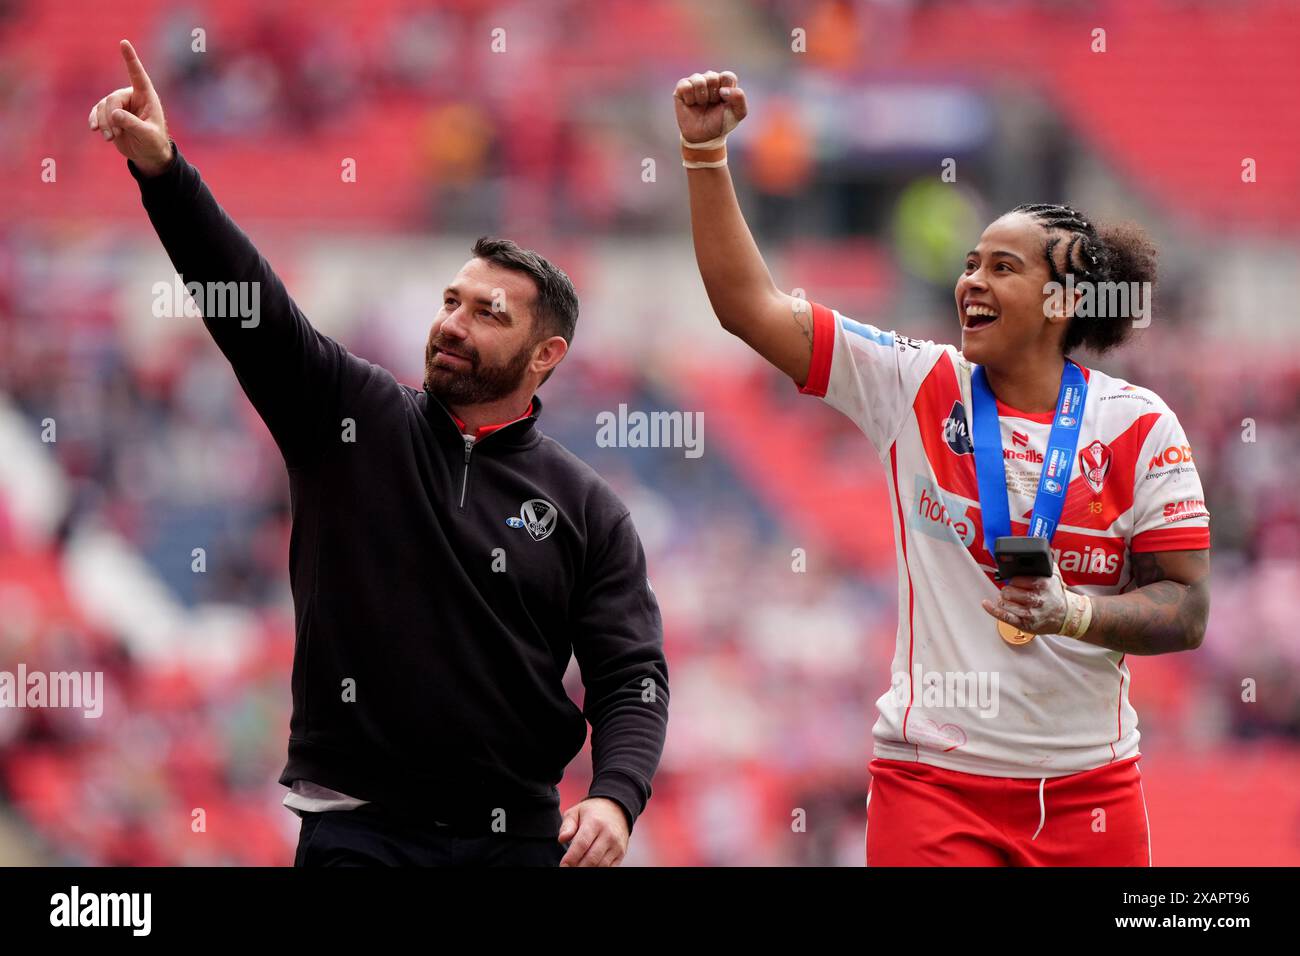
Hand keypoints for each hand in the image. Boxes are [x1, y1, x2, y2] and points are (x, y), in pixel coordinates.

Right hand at [88, 39, 172, 176]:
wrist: (148, 155)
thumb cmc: (154, 143)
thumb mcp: (147, 135)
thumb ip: (133, 124)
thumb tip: (115, 114)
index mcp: (146, 97)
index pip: (137, 75)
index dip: (130, 59)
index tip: (124, 42)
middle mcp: (132, 97)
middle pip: (112, 99)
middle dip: (110, 117)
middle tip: (115, 134)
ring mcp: (120, 105)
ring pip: (102, 106)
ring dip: (103, 123)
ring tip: (111, 138)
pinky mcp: (109, 115)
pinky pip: (96, 112)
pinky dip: (95, 120)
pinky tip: (95, 129)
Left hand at [556, 797, 628, 866]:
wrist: (617, 809)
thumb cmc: (591, 812)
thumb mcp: (576, 812)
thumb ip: (567, 826)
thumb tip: (562, 839)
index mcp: (595, 822)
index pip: (582, 844)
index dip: (571, 857)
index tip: (563, 865)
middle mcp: (608, 834)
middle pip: (591, 858)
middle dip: (577, 866)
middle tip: (569, 867)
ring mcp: (617, 845)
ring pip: (601, 865)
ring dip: (587, 869)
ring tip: (578, 866)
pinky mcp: (621, 853)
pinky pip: (609, 868)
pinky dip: (598, 869)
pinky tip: (589, 866)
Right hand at [673, 69, 747, 143]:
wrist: (703, 137)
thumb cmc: (721, 123)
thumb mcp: (738, 113)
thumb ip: (739, 98)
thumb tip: (722, 90)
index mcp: (724, 82)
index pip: (727, 76)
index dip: (726, 91)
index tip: (723, 102)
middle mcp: (710, 78)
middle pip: (712, 77)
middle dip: (713, 96)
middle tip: (711, 105)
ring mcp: (695, 82)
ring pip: (698, 81)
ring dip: (701, 98)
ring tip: (701, 105)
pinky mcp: (682, 88)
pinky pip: (685, 86)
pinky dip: (690, 98)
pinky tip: (691, 104)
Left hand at [981, 562, 1068, 634]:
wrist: (1066, 615)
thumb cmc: (1055, 594)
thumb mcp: (1054, 575)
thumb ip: (1044, 562)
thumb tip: (1031, 552)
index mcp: (1043, 584)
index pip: (1017, 578)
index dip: (1013, 579)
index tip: (1014, 580)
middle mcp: (1037, 599)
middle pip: (1008, 590)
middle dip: (1008, 589)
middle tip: (1013, 590)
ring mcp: (1030, 613)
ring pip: (1005, 602)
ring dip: (1003, 599)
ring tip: (1008, 598)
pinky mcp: (1025, 623)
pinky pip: (1004, 616)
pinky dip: (992, 609)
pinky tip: (986, 604)